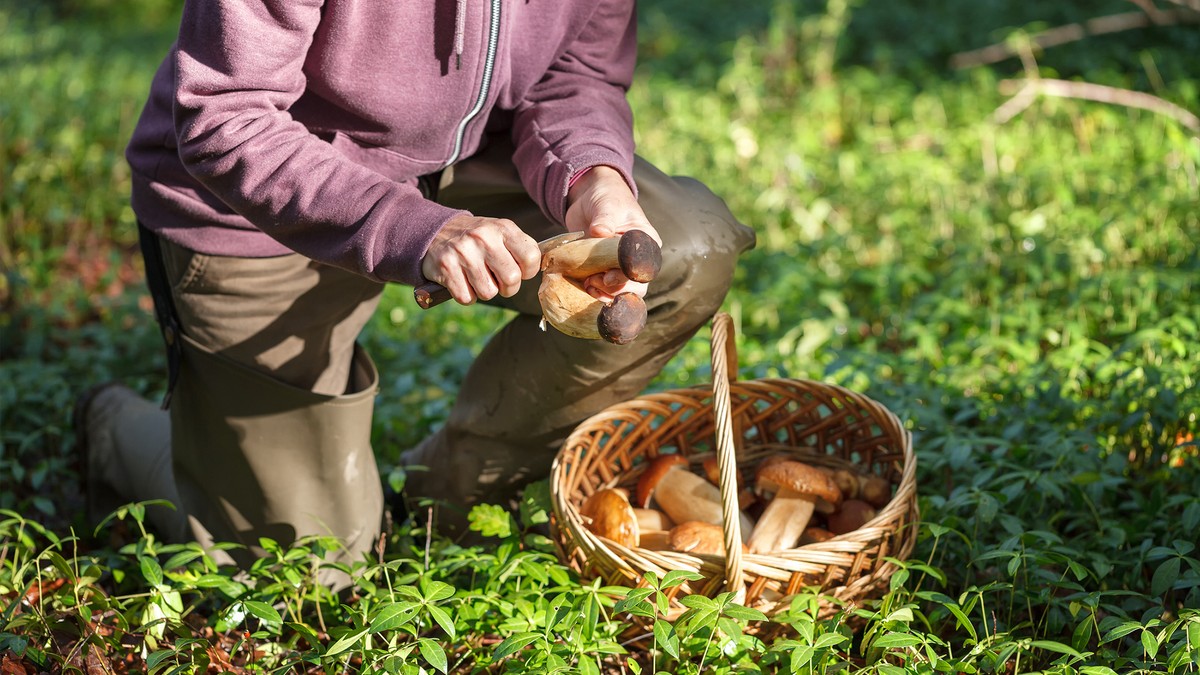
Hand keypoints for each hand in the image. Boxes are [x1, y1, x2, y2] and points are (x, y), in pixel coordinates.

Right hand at [421, 214, 541, 304]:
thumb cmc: (477, 239)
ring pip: (489, 293)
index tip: (518, 270)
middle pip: (511, 280)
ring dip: (484, 291)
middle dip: (508, 288)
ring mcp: (463, 252)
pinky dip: (466, 295)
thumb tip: (540, 269)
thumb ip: (520, 248)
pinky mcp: (446, 267)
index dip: (528, 272)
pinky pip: (467, 298)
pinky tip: (463, 281)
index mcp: (503, 228)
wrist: (436, 231)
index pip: (531, 258)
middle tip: (498, 281)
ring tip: (477, 277)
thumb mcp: (500, 232)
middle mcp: (484, 237)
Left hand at [564, 166, 661, 301]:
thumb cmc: (606, 198)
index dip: (628, 276)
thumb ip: (605, 219)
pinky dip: (596, 293)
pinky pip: (605, 291)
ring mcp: (620, 268)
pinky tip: (586, 287)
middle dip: (616, 289)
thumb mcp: (608, 205)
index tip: (609, 276)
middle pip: (637, 286)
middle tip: (596, 281)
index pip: (645, 266)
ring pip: (622, 292)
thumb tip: (600, 232)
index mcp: (646, 242)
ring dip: (606, 294)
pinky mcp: (604, 271)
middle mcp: (637, 259)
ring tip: (589, 284)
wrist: (589, 199)